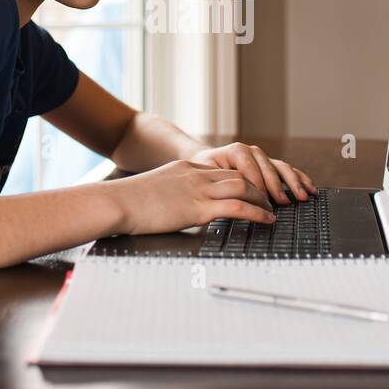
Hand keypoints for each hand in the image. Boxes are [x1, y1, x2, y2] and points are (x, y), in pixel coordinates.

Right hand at [108, 160, 277, 236]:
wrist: (116, 202)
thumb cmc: (127, 201)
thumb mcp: (154, 189)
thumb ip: (169, 193)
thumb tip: (173, 207)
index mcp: (185, 168)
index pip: (222, 171)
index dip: (241, 180)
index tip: (251, 191)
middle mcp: (196, 175)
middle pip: (238, 176)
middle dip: (258, 187)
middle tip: (269, 200)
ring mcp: (198, 190)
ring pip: (243, 187)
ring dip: (262, 199)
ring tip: (272, 210)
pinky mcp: (198, 208)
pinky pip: (238, 207)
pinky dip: (258, 213)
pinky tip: (267, 220)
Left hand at [189, 142, 317, 205]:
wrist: (207, 161)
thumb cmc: (206, 170)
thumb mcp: (207, 175)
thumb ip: (221, 183)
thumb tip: (233, 197)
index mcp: (236, 151)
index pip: (250, 168)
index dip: (257, 184)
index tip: (262, 200)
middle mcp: (252, 151)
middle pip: (269, 168)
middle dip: (277, 186)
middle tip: (283, 202)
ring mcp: (263, 158)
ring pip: (282, 168)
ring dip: (294, 182)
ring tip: (303, 196)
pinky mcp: (270, 165)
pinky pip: (288, 171)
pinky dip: (300, 179)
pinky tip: (310, 188)